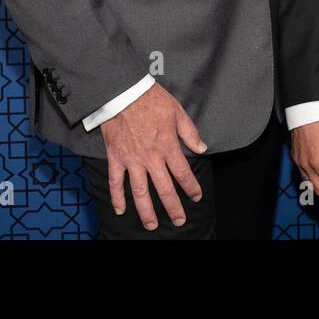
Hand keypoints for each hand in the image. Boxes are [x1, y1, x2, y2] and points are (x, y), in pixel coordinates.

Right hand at [99, 81, 206, 229]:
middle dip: (173, 207)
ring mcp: (132, 160)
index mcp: (168, 146)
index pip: (183, 173)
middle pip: (164, 188)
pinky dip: (117, 197)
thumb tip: (202, 148)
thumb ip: (190, 133)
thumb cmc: (152, 100)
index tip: (196, 197)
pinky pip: (116, 181)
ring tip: (152, 225)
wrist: (124, 92)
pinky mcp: (116, 157)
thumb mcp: (177, 112)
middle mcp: (151, 157)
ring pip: (140, 191)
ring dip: (146, 211)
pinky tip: (121, 210)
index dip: (191, 187)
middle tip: (179, 220)